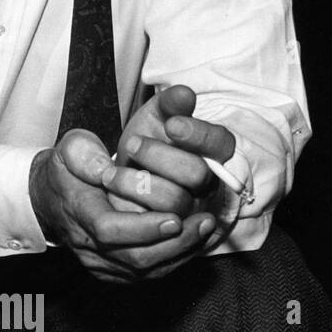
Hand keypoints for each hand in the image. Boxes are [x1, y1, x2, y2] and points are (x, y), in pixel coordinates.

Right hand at [29, 129, 214, 282]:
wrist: (47, 199)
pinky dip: (173, 261)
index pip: (108, 229)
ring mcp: (98, 262)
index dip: (143, 228)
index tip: (174, 218)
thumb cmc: (65, 171)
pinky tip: (193, 243)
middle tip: (204, 221)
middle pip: (133, 258)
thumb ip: (85, 153)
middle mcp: (86, 243)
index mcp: (77, 211)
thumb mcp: (69, 150)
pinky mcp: (110, 272)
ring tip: (205, 229)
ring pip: (143, 272)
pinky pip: (145, 275)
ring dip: (179, 253)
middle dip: (174, 243)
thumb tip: (106, 168)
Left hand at [99, 84, 237, 249]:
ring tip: (110, 173)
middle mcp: (209, 186)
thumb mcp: (154, 119)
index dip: (198, 134)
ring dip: (137, 185)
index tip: (172, 124)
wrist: (120, 180)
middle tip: (131, 144)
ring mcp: (192, 214)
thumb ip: (170, 105)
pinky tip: (112, 195)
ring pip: (174, 203)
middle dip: (160, 157)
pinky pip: (157, 233)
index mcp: (214, 154)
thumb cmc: (145, 145)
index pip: (222, 143)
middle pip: (198, 174)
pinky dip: (130, 213)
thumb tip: (184, 93)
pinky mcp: (171, 239)